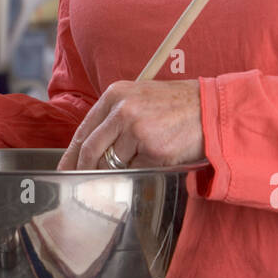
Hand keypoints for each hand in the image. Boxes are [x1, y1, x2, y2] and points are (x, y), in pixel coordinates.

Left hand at [57, 80, 204, 170]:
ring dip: (124, 167)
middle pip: (91, 149)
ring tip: (145, 154)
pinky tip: (160, 154)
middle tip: (84, 182)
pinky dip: (144, 168)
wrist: (211, 110)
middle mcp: (122, 109)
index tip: (66, 168)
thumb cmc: (176, 107)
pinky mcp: (152, 148)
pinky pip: (137, 169)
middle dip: (86, 169)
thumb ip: (114, 119)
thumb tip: (90, 149)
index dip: (72, 154)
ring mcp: (137, 129)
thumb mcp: (139, 100)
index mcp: (115, 95)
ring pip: (114, 162)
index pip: (84, 130)